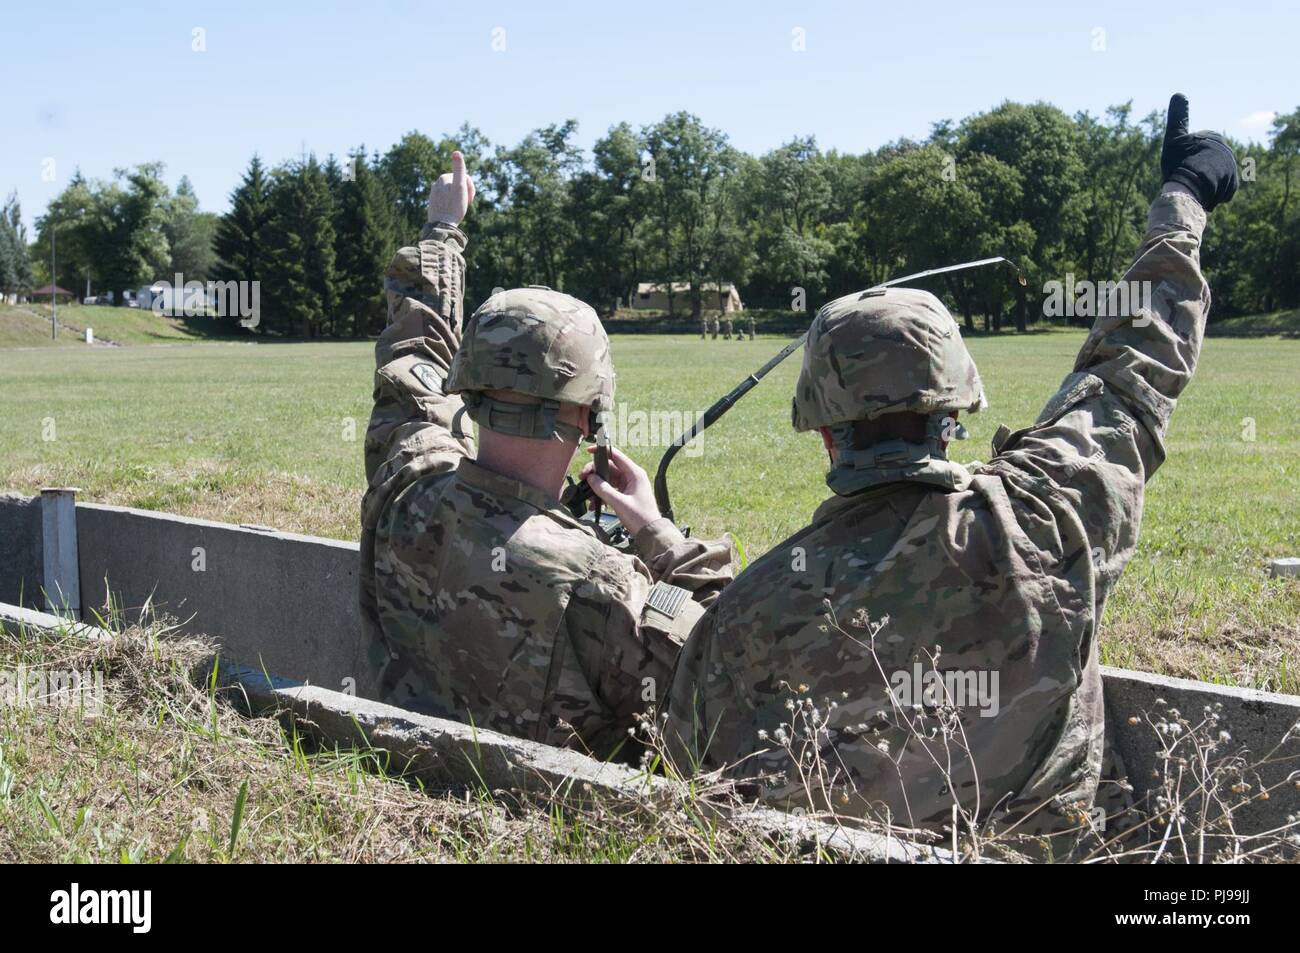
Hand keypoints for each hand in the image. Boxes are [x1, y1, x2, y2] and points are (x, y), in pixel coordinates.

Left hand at [427, 150, 475, 225]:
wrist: (442, 226)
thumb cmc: (454, 207)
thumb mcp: (460, 187)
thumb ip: (459, 169)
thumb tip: (457, 151)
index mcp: (444, 178)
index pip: (464, 178)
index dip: (471, 188)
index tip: (470, 199)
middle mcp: (436, 183)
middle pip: (458, 185)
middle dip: (465, 193)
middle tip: (467, 205)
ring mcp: (434, 194)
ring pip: (452, 192)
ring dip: (459, 199)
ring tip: (459, 209)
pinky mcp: (433, 203)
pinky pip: (446, 200)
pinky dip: (452, 204)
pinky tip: (453, 212)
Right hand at [580, 445, 660, 536]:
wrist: (650, 533)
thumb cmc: (640, 518)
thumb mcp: (619, 503)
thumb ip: (603, 489)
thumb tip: (591, 478)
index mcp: (635, 473)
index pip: (616, 455)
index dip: (601, 451)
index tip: (589, 450)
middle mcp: (632, 476)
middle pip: (609, 467)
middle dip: (595, 473)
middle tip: (583, 478)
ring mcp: (629, 485)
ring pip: (608, 479)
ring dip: (597, 486)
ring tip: (588, 495)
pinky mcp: (626, 493)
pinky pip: (610, 488)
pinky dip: (602, 494)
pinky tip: (595, 503)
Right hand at [1160, 93, 1238, 211]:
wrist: (1190, 188)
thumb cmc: (1179, 162)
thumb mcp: (1174, 137)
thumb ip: (1178, 117)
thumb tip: (1179, 94)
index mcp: (1214, 138)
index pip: (1197, 145)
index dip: (1185, 154)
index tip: (1179, 161)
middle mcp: (1226, 151)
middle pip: (1205, 160)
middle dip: (1195, 167)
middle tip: (1184, 174)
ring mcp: (1230, 169)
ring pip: (1212, 174)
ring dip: (1203, 180)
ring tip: (1192, 186)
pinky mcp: (1231, 187)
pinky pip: (1219, 189)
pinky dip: (1210, 192)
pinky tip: (1201, 194)